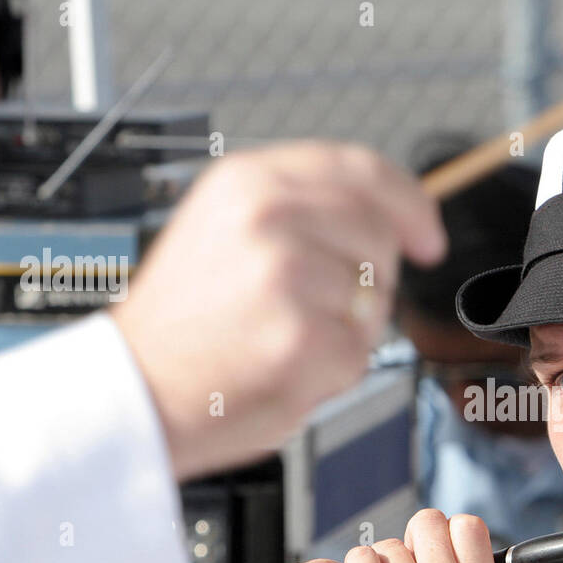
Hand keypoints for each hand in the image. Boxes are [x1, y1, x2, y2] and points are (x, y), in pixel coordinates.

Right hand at [111, 141, 446, 480]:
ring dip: (346, 330)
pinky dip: (331, 373)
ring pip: (376, 300)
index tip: (428, 236)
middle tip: (306, 312)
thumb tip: (388, 220)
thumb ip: (300, 211)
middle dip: (364, 282)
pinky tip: (280, 369)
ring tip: (279, 338)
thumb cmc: (182, 326)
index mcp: (249, 182)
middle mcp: (270, 218)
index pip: (360, 170)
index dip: (408, 203)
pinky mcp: (304, 338)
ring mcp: (289, 277)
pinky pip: (360, 354)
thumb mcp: (223, 231)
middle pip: (379, 239)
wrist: (134, 392)